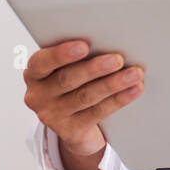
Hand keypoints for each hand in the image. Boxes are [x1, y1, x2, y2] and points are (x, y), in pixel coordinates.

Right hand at [23, 39, 145, 156]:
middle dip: (95, 68)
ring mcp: (52, 115)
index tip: (84, 45)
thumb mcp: (67, 67)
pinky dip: (118, 100)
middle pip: (67, 79)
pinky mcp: (70, 131)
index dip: (62, 54)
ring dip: (113, 84)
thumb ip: (79, 55)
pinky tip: (134, 89)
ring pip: (85, 96)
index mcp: (35, 73)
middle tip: (118, 59)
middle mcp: (38, 95)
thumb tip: (110, 39)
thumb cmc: (73, 82)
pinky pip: (97, 113)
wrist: (72, 122)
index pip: (42, 62)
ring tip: (134, 74)